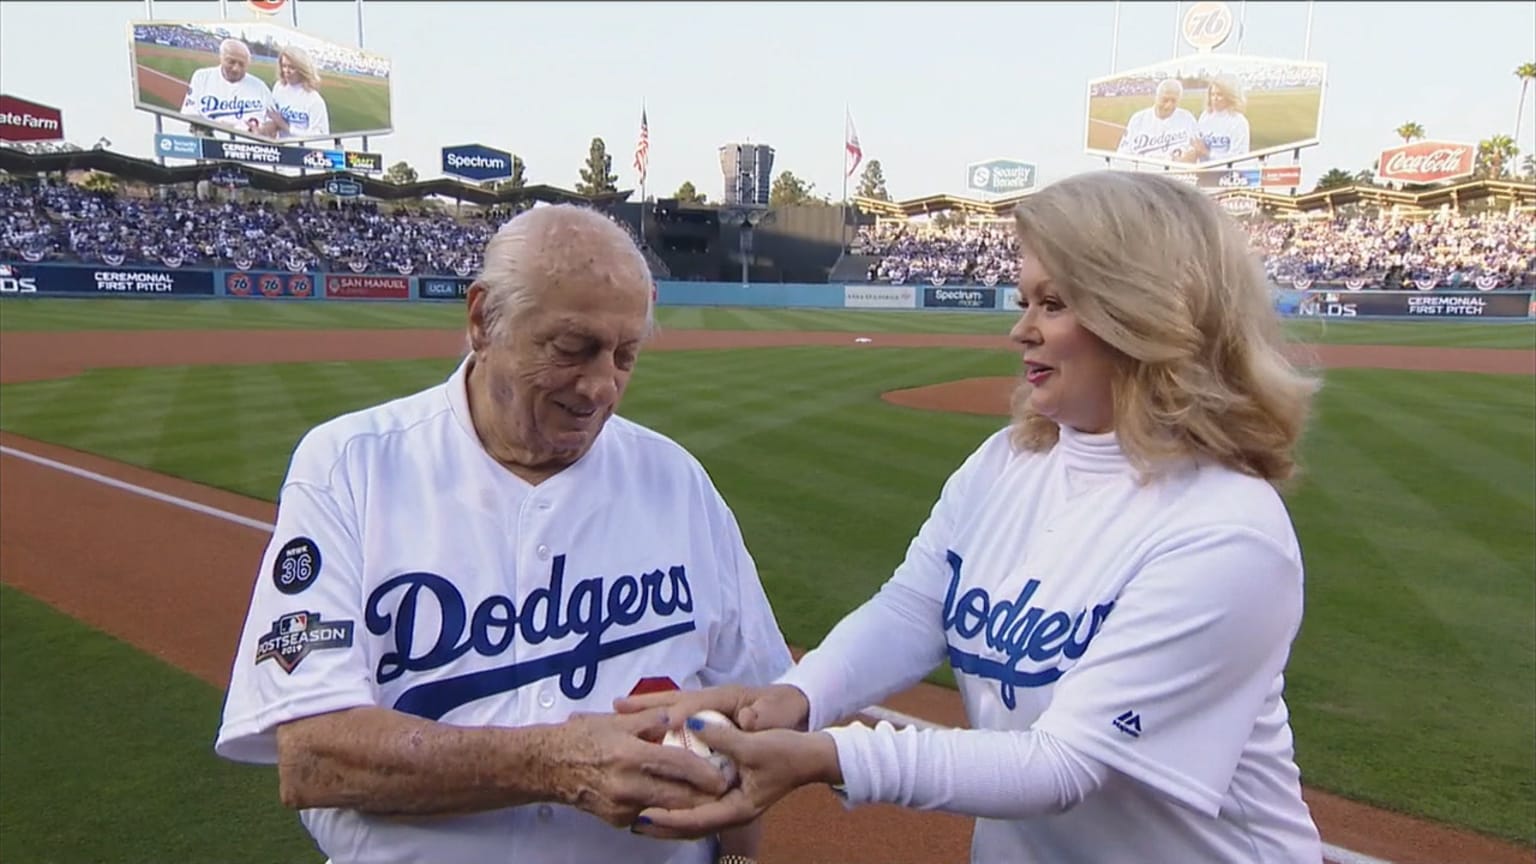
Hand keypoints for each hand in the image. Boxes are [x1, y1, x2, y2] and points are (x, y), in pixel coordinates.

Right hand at [550, 709, 732, 828]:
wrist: (548, 765)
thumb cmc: (583, 737)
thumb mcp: (617, 720)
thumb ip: (651, 718)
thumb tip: (681, 715)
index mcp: (630, 754)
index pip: (677, 765)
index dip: (704, 772)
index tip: (724, 775)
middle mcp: (628, 784)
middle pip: (679, 796)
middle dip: (705, 796)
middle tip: (726, 788)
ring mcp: (622, 806)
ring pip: (667, 809)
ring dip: (689, 805)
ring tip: (708, 795)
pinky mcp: (618, 820)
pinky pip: (651, 814)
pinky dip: (666, 808)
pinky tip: (679, 799)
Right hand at [613, 684, 810, 732]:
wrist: (795, 706)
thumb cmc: (785, 711)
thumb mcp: (779, 716)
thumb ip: (763, 719)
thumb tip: (748, 720)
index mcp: (725, 698)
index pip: (693, 704)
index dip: (673, 713)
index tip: (651, 722)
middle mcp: (710, 699)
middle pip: (671, 700)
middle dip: (644, 705)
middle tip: (614, 708)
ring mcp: (705, 706)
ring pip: (668, 707)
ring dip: (643, 711)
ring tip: (615, 715)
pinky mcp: (702, 716)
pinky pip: (673, 719)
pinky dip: (652, 721)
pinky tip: (636, 733)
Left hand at [631, 719, 840, 839]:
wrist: (813, 756)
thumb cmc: (787, 752)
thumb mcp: (754, 744)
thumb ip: (721, 736)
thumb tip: (688, 723)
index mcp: (737, 808)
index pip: (695, 820)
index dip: (667, 819)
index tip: (641, 816)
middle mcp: (732, 812)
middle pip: (689, 826)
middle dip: (661, 824)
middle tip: (630, 819)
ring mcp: (732, 805)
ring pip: (693, 818)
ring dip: (668, 816)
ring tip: (638, 811)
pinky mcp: (731, 794)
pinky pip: (700, 805)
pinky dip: (681, 803)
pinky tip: (664, 793)